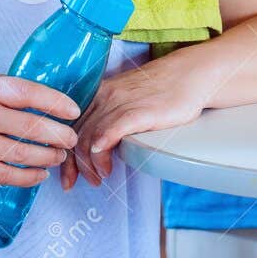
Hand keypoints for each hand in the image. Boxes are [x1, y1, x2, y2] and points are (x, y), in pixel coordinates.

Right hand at [0, 72, 79, 186]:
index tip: (73, 109)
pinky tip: (40, 174)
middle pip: (30, 128)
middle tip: (71, 138)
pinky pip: (5, 176)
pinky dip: (27, 177)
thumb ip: (4, 89)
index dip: (54, 101)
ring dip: (47, 157)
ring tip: (59, 155)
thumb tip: (41, 98)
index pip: (27, 93)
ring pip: (21, 154)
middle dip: (58, 135)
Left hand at [60, 59, 211, 189]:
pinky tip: (104, 163)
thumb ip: (112, 117)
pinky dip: (102, 148)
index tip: (67, 175)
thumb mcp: (128, 100)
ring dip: (91, 164)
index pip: (72, 127)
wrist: (190, 74)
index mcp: (100, 94)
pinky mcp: (138, 112)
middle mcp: (105, 97)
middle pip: (78, 136)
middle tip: (82, 182)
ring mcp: (120, 103)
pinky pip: (111, 130)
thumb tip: (99, 145)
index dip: (66, 154)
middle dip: (75, 165)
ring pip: (91, 137)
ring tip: (101, 177)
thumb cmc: (162, 90)